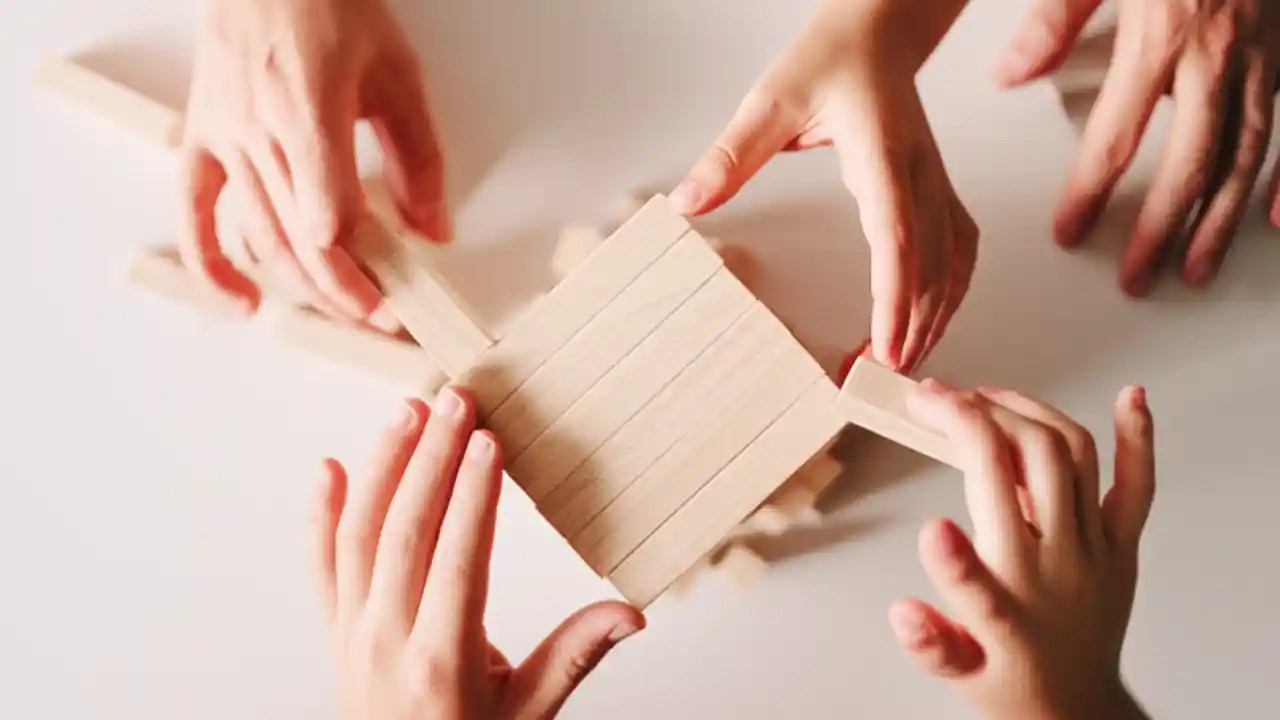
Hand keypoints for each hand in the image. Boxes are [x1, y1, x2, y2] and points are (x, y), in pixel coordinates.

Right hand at [183, 0, 447, 318]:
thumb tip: (434, 228)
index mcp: (307, 114)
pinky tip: (242, 302)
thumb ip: (418, 157)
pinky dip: (211, 265)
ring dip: (303, 287)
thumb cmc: (330, 7)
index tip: (396, 305)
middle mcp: (257, 133)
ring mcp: (224, 138)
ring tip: (346, 310)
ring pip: (260, 236)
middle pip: (299, 242)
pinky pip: (194, 212)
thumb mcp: (398, 75)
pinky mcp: (202, 136)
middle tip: (385, 319)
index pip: (330, 220)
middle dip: (345, 294)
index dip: (363, 275)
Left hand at [313, 389, 644, 718]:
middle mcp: (387, 639)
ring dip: (383, 467)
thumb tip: (630, 614)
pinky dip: (320, 513)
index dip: (474, 496)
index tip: (488, 441)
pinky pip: (321, 565)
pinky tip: (329, 465)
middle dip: (432, 459)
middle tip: (456, 402)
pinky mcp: (334, 630)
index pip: (458, 560)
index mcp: (441, 660)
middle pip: (406, 532)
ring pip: (359, 536)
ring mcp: (352, 632)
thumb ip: (574, 657)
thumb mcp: (529, 713)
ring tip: (408, 413)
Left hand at [671, 0, 977, 372]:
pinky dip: (947, 295)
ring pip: (951, 265)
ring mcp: (938, 184)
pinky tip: (928, 323)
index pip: (897, 233)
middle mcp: (921, 174)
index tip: (885, 344)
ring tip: (899, 366)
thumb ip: (730, 157)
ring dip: (932, 319)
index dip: (895, 294)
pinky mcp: (940, 192)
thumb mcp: (768, 102)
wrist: (879, 34)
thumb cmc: (830, 61)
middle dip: (910, 327)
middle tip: (878, 379)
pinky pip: (958, 253)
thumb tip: (687, 204)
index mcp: (882, 153)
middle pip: (930, 265)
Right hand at [890, 381, 1154, 719]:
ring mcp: (1093, 549)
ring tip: (982, 395)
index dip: (953, 563)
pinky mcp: (1121, 544)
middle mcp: (1055, 572)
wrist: (1074, 703)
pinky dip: (1138, 437)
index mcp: (1008, 616)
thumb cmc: (1009, 677)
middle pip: (1026, 471)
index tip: (930, 529)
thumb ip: (930, 643)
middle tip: (931, 399)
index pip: (976, 587)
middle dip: (974, 420)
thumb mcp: (957, 672)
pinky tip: (1133, 398)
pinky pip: (1137, 485)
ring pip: (1069, 456)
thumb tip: (902, 614)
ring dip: (1024, 411)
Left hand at [995, 0, 1279, 295]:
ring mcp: (1264, 55)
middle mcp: (1219, 54)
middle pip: (1190, 163)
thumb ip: (1054, 21)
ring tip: (1194, 268)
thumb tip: (1009, 76)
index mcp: (1164, 35)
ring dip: (1219, 221)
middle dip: (1160, 230)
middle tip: (1135, 278)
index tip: (1069, 233)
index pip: (1118, 136)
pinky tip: (1274, 221)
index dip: (1091, 192)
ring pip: (1246, 156)